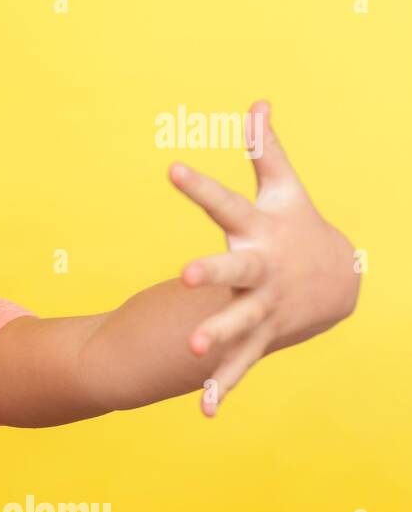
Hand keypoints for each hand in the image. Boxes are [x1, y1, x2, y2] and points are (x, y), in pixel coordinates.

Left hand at [168, 100, 359, 416]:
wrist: (341, 280)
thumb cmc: (299, 225)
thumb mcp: (285, 189)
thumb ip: (266, 150)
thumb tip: (257, 102)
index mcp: (259, 231)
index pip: (225, 202)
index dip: (198, 186)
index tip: (170, 169)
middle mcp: (261, 270)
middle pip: (236, 269)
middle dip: (214, 271)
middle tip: (186, 272)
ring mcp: (263, 306)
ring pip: (240, 323)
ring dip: (219, 336)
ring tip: (194, 351)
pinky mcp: (262, 336)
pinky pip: (241, 364)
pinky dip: (224, 386)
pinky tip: (205, 409)